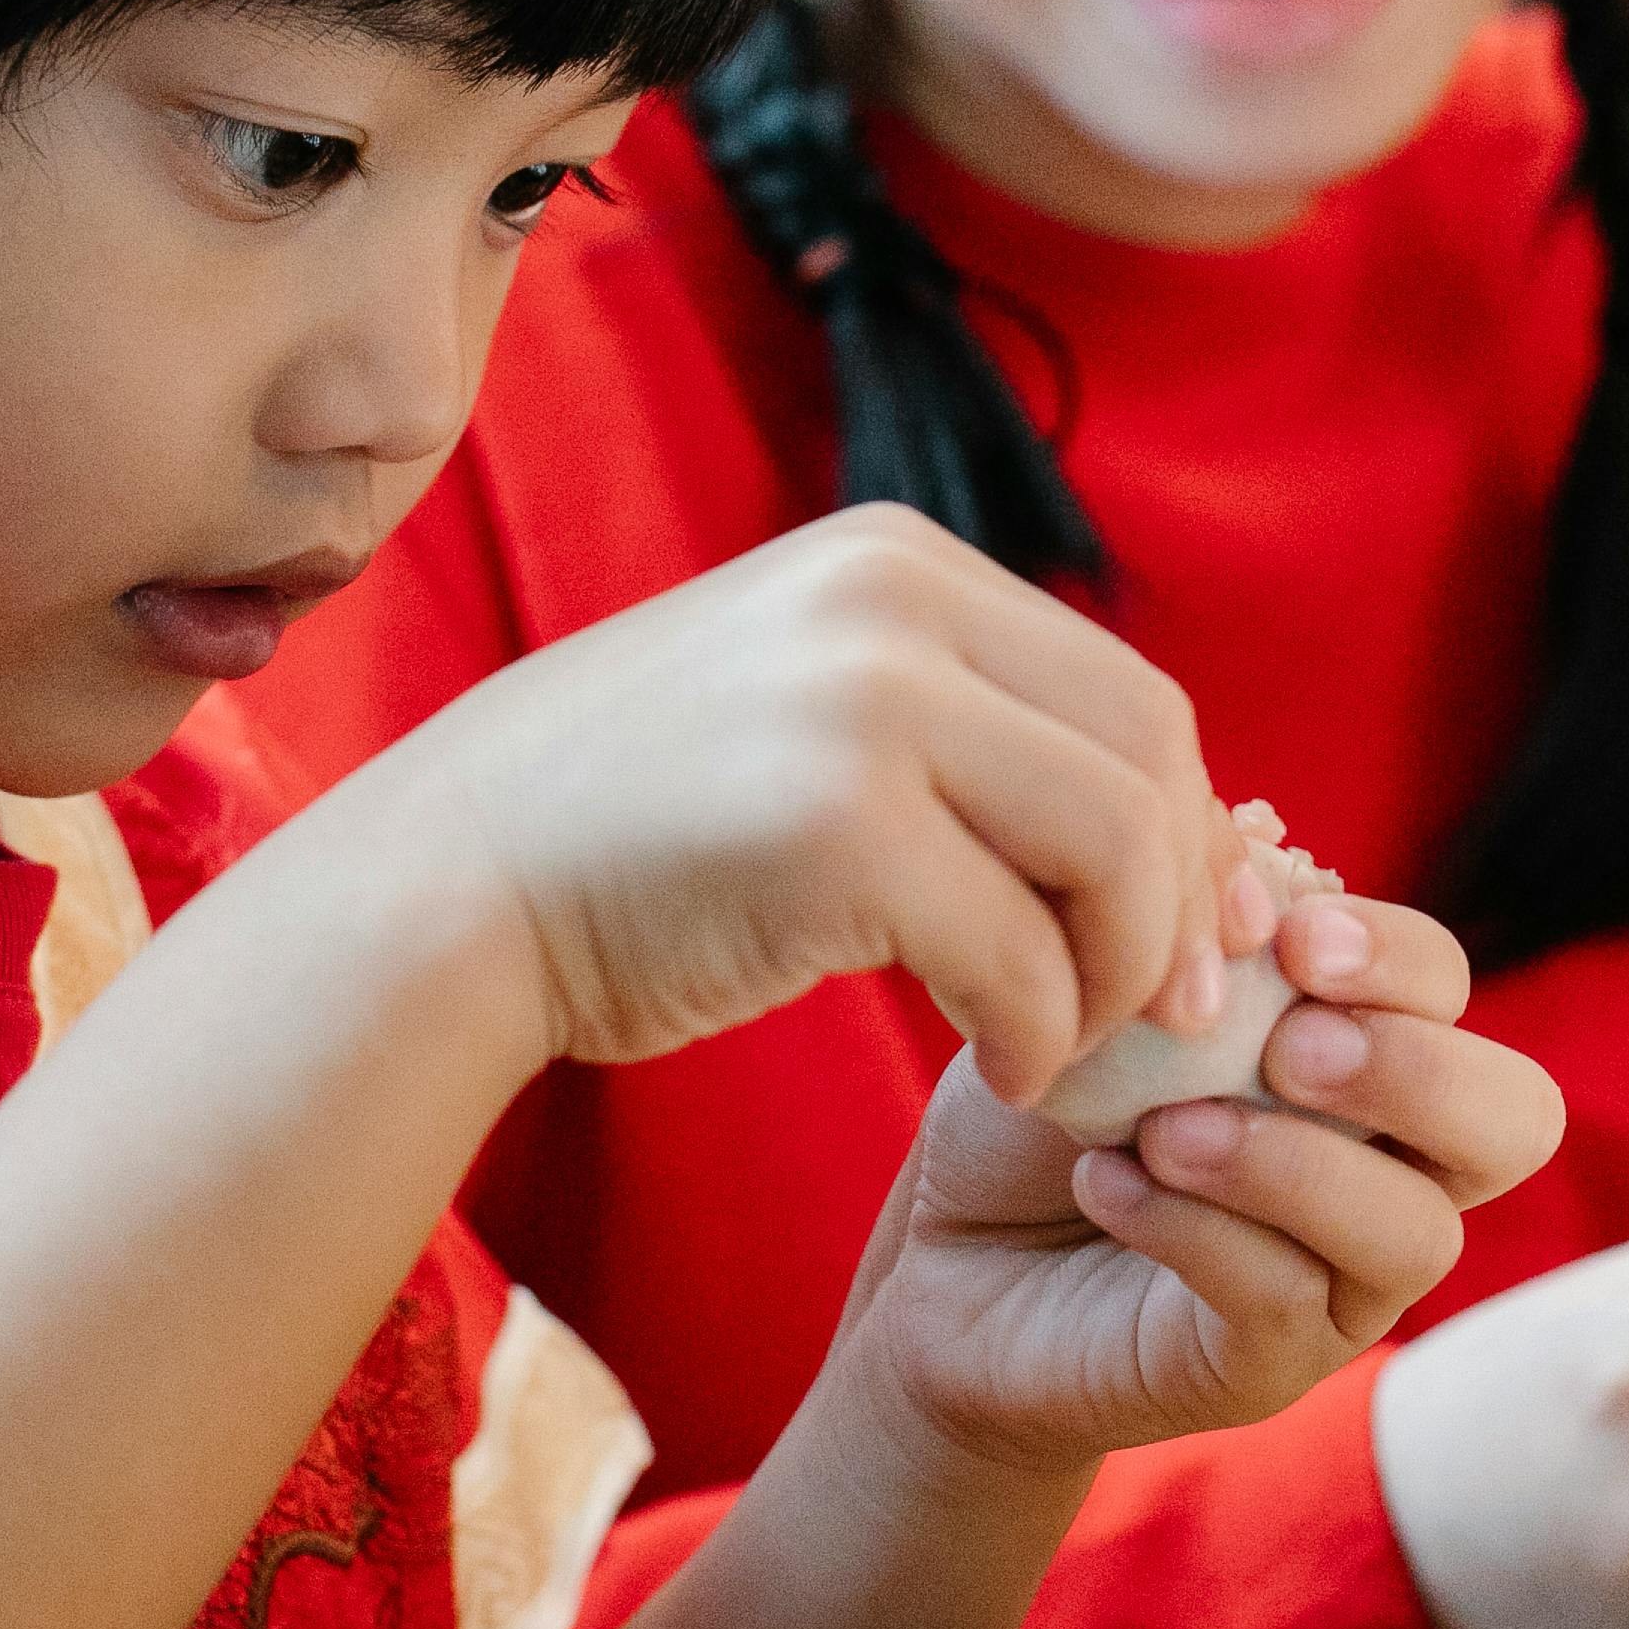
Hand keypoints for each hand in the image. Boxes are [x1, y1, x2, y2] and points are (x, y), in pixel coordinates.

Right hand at [364, 506, 1249, 1091]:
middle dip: (1183, 906)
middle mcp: (890, 602)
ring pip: (1116, 848)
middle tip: (1166, 1017)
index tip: (1183, 940)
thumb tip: (1162, 820)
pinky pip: (1023, 955)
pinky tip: (999, 1067)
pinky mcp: (837, 829)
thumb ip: (955, 723)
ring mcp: (863, 705)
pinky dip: (1040, 1035)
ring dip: (1120, 976)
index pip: (1128, 691)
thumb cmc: (627, 837)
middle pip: (1150, 757)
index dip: (1188, 831)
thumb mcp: (803, 709)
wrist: (441, 895)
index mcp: (893, 562)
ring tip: (1067, 1043)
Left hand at [845, 891, 1561, 1476]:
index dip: (1397, 957)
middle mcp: (1390, 1164)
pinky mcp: (1271, 1364)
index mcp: (1362, 1051)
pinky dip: (1196, 1231)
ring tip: (1163, 1130)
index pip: (1448, 987)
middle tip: (1288, 1049)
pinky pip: (1288, 1301)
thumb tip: (1256, 856)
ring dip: (1290, 1165)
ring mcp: (1346, 1279)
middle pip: (1518, 1120)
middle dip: (1416, 1069)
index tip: (1292, 936)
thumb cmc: (1042, 1109)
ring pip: (1416, 1233)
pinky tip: (1106, 1184)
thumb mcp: (1097, 995)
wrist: (947, 1263)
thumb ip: (1185, 930)